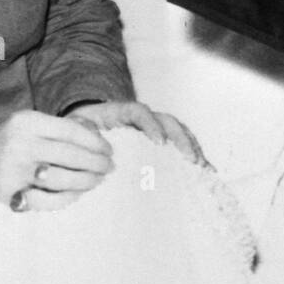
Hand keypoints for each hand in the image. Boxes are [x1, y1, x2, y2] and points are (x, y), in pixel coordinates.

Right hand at [0, 109, 114, 210]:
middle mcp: (21, 145)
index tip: (109, 150)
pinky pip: (48, 200)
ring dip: (86, 181)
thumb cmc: (15, 141)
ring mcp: (15, 171)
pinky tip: (78, 193)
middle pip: (70, 155)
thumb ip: (62, 127)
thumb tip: (98, 138)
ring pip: (62, 179)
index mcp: (28, 122)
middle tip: (109, 167)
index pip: (71, 131)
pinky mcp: (12, 194)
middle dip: (96, 162)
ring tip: (98, 179)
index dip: (95, 142)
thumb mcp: (33, 123)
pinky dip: (67, 197)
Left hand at [67, 101, 206, 165]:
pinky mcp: (160, 143)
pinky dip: (194, 156)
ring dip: (191, 147)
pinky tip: (207, 171)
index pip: (140, 112)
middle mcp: (143, 118)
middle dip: (181, 139)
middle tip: (190, 158)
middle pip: (167, 120)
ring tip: (201, 166)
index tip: (159, 143)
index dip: (151, 125)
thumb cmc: (81, 131)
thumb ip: (82, 133)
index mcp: (122, 112)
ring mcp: (154, 129)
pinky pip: (180, 146)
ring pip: (178, 131)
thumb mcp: (76, 129)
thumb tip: (94, 146)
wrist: (85, 130)